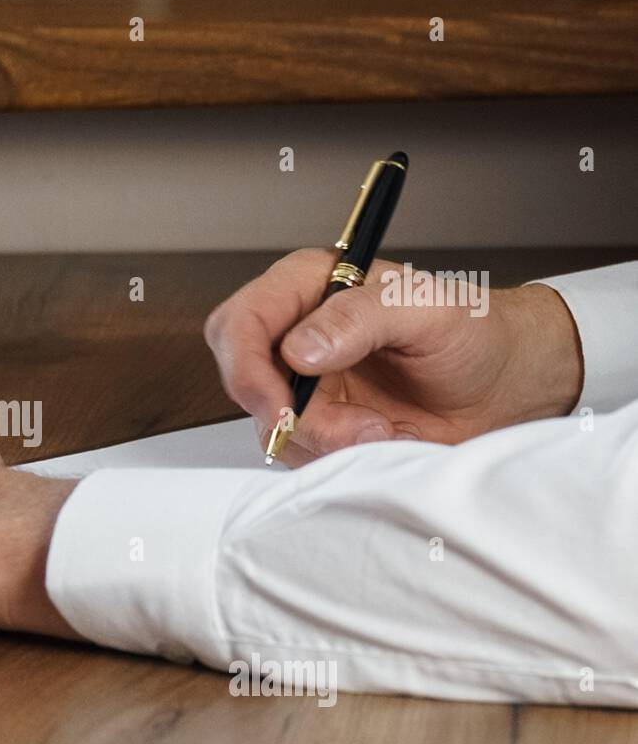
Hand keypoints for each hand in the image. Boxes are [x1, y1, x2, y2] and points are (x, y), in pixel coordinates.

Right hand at [203, 249, 583, 464]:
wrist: (504, 386)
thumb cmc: (473, 332)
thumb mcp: (427, 309)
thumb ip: (360, 317)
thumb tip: (299, 350)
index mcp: (307, 286)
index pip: (240, 323)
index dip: (246, 367)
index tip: (280, 405)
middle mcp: (293, 333)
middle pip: (241, 379)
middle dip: (282, 414)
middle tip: (342, 430)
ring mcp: (302, 384)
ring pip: (269, 425)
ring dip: (323, 440)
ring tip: (382, 430)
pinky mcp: (317, 426)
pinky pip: (297, 452)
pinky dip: (334, 456)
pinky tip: (379, 439)